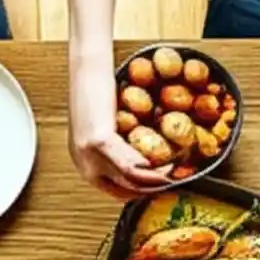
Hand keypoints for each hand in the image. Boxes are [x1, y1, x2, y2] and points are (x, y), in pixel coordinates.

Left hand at [68, 61, 169, 196]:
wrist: (88, 68)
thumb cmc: (98, 92)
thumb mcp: (106, 127)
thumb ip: (119, 147)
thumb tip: (146, 159)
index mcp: (85, 162)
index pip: (118, 190)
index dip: (143, 191)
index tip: (162, 185)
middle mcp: (84, 163)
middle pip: (126, 188)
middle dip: (153, 188)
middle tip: (175, 182)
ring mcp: (88, 155)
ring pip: (129, 180)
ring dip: (156, 181)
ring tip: (176, 176)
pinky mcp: (98, 142)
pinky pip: (129, 166)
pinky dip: (150, 170)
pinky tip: (166, 168)